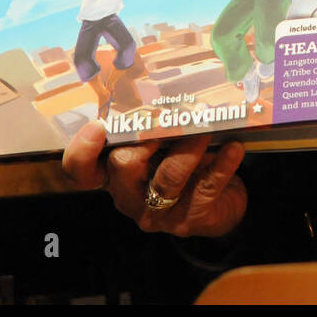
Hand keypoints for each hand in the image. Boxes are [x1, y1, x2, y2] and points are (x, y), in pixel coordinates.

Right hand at [62, 122, 247, 237]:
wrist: (220, 207)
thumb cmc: (186, 168)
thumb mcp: (164, 150)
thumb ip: (155, 131)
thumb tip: (166, 97)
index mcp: (114, 178)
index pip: (81, 172)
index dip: (82, 152)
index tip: (98, 126)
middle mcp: (129, 197)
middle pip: (122, 166)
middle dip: (147, 136)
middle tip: (172, 115)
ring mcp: (158, 213)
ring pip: (168, 178)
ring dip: (190, 148)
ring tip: (209, 127)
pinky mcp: (190, 219)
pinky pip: (206, 188)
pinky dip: (222, 164)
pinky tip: (235, 148)